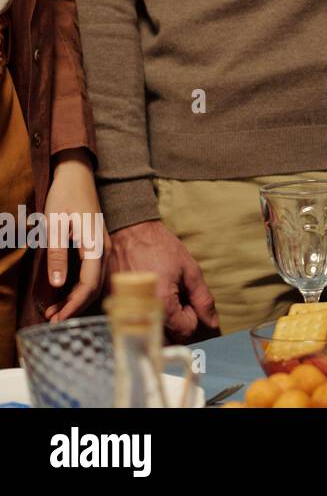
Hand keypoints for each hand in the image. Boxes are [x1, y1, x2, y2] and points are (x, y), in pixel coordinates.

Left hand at [40, 149, 108, 321]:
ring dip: (76, 299)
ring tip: (54, 311)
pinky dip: (78, 288)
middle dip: (74, 307)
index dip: (73, 305)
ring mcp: (102, 248)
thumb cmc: (65, 197)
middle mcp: (104, 250)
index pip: (89, 285)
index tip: (56, 319)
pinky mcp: (97, 246)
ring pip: (94, 282)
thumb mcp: (55, 225)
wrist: (77, 175)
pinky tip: (63, 293)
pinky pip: (92, 274)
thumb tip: (58, 285)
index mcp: (96, 247)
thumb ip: (58, 255)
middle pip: (94, 288)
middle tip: (52, 321)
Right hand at [108, 220, 219, 341]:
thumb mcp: (190, 270)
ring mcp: (123, 311)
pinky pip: (132, 324)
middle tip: (176, 299)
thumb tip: (212, 323)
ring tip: (162, 297)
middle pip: (165, 337)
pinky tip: (147, 297)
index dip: (192, 317)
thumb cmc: (160, 247)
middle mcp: (139, 311)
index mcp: (162, 302)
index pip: (185, 330)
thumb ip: (203, 299)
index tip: (187, 300)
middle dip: (176, 323)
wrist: (130, 232)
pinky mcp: (114, 308)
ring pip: (148, 334)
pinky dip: (143, 317)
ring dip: (160, 322)